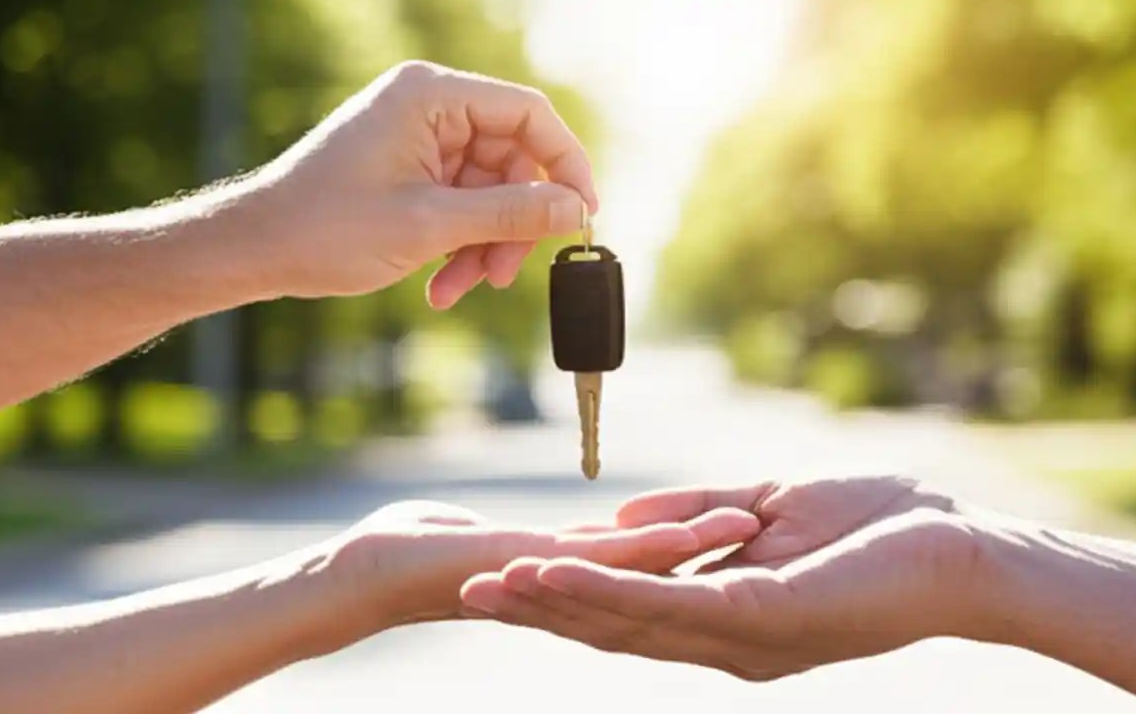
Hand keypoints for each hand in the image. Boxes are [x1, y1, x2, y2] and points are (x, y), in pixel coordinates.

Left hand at [245, 61, 596, 307]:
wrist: (255, 250)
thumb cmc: (326, 228)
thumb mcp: (431, 226)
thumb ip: (512, 214)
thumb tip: (577, 210)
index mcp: (432, 95)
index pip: (529, 113)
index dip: (565, 164)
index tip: (582, 216)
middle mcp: (429, 106)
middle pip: (512, 161)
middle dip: (511, 225)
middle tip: (502, 275)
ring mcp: (419, 138)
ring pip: (488, 192)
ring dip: (483, 246)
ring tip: (459, 287)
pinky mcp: (409, 170)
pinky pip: (460, 206)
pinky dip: (459, 246)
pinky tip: (441, 286)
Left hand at [301, 499, 759, 654]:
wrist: (353, 575)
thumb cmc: (398, 550)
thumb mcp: (480, 539)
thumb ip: (537, 549)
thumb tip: (577, 549)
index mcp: (569, 593)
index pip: (648, 579)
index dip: (700, 555)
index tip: (753, 532)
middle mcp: (581, 606)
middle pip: (671, 582)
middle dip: (727, 555)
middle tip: (783, 531)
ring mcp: (569, 594)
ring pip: (664, 577)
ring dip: (723, 552)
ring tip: (775, 528)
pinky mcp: (552, 573)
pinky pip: (625, 568)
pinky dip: (678, 548)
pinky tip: (724, 530)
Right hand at [460, 476, 991, 680]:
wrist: (957, 546)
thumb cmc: (875, 527)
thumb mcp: (766, 507)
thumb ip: (695, 514)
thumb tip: (623, 519)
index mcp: (725, 616)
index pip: (629, 609)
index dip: (565, 596)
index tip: (505, 576)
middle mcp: (725, 640)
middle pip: (614, 626)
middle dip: (540, 611)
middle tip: (468, 589)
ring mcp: (742, 635)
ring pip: (629, 619)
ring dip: (556, 603)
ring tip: (491, 585)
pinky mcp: (764, 618)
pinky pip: (671, 603)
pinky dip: (606, 590)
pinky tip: (554, 577)